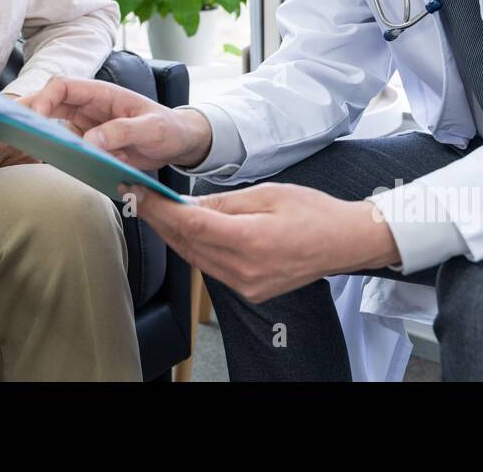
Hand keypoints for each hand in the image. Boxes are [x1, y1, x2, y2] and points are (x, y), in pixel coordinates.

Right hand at [27, 76, 213, 170]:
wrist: (179, 142)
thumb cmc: (169, 128)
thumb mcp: (151, 129)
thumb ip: (121, 132)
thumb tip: (88, 141)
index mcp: (102, 94)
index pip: (63, 87)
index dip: (43, 99)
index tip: (34, 119)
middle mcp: (89, 106)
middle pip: (49, 103)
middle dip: (29, 115)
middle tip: (14, 135)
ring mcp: (87, 124)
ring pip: (52, 124)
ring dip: (37, 134)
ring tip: (20, 150)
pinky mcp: (89, 142)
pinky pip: (64, 144)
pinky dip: (53, 151)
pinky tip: (44, 162)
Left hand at [123, 182, 400, 303]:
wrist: (345, 242)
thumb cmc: (313, 212)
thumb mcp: (267, 194)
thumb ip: (223, 203)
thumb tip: (187, 205)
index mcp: (251, 241)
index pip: (191, 225)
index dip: (159, 209)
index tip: (138, 192)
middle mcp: (245, 270)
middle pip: (187, 244)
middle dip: (158, 220)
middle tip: (137, 197)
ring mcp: (246, 284)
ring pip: (194, 258)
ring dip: (172, 235)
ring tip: (155, 210)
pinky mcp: (249, 290)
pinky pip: (210, 267)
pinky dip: (193, 248)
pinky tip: (185, 230)